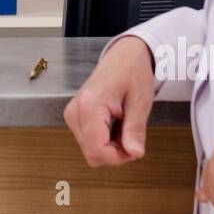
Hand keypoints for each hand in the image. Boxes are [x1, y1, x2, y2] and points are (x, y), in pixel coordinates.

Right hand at [63, 36, 157, 165]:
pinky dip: (105, 141)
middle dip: (116, 153)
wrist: (123, 56)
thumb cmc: (132, 71)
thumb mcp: (140, 101)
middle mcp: (75, 111)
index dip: (119, 158)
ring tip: (124, 126)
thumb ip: (135, 130)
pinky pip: (89, 142)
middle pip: (92, 155)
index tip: (135, 149)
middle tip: (132, 136)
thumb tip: (135, 154)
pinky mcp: (74, 117)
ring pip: (90, 151)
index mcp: (90, 106)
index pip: (97, 151)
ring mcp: (73, 114)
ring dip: (111, 147)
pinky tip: (115, 125)